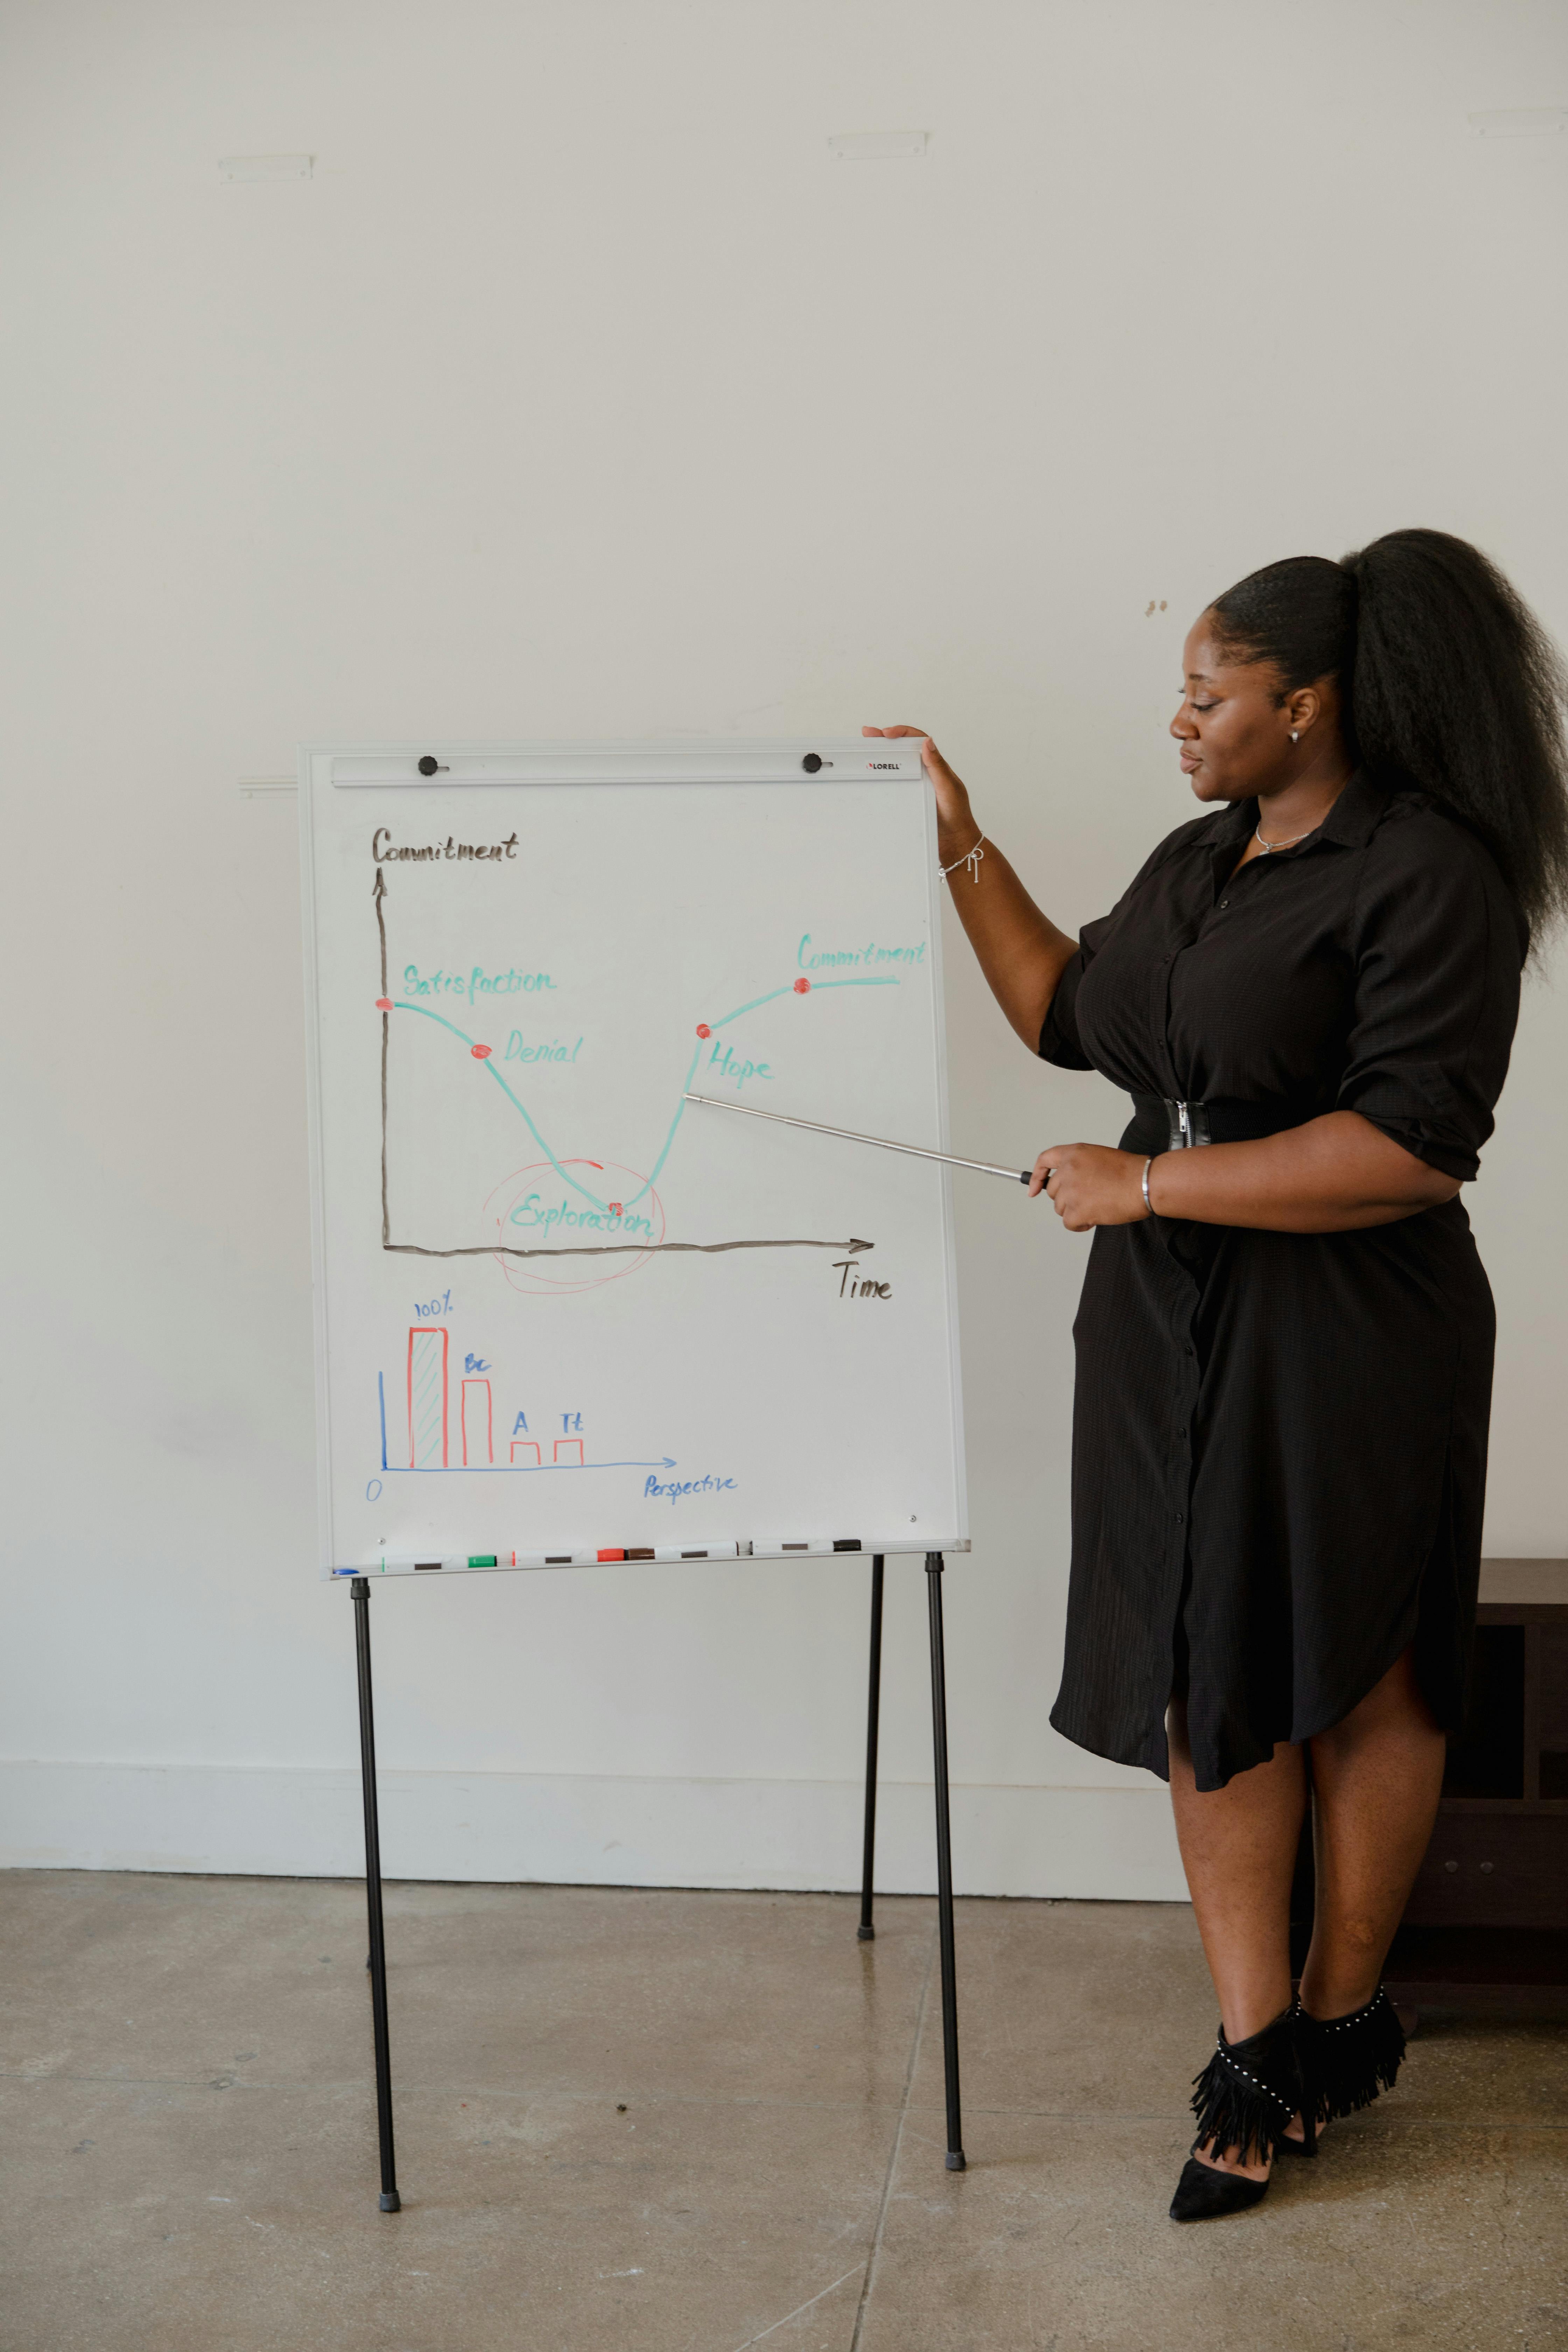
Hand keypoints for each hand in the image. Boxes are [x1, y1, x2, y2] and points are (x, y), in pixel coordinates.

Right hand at [863, 725, 975, 859]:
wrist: (954, 844)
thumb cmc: (957, 815)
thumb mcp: (949, 788)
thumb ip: (938, 766)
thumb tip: (927, 742)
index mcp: (934, 765)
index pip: (917, 740)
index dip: (901, 733)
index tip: (886, 733)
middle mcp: (923, 773)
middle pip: (902, 750)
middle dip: (884, 740)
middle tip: (867, 735)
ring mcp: (914, 786)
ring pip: (895, 767)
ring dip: (880, 757)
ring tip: (864, 750)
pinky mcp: (907, 799)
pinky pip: (892, 785)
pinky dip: (881, 778)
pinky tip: (870, 777)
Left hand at [1029, 1143, 1148, 1230]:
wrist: (1144, 1183)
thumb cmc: (1130, 1171)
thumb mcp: (1099, 1157)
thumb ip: (1079, 1166)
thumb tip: (1067, 1184)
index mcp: (1074, 1153)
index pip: (1045, 1160)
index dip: (1037, 1176)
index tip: (1033, 1188)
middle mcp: (1068, 1170)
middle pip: (1053, 1191)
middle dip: (1067, 1198)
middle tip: (1088, 1198)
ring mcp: (1071, 1191)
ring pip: (1060, 1208)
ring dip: (1075, 1210)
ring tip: (1098, 1205)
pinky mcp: (1077, 1210)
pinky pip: (1069, 1223)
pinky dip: (1080, 1224)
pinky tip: (1096, 1217)